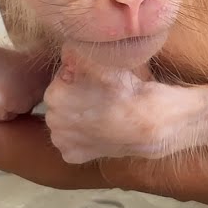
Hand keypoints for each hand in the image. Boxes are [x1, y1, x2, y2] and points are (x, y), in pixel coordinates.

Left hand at [42, 55, 176, 163]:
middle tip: (103, 96)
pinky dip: (84, 137)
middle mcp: (52, 121)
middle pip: (61, 100)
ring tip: (103, 112)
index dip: (80, 76)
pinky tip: (101, 130)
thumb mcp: (107, 64)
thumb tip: (66, 50)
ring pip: (64, 120)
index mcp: (55, 96)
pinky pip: (71, 141)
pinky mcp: (72, 156)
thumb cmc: (131, 90)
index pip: (62, 77)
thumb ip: (79, 54)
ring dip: (78, 116)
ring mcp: (61, 141)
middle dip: (76, 97)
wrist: (155, 123)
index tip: (99, 80)